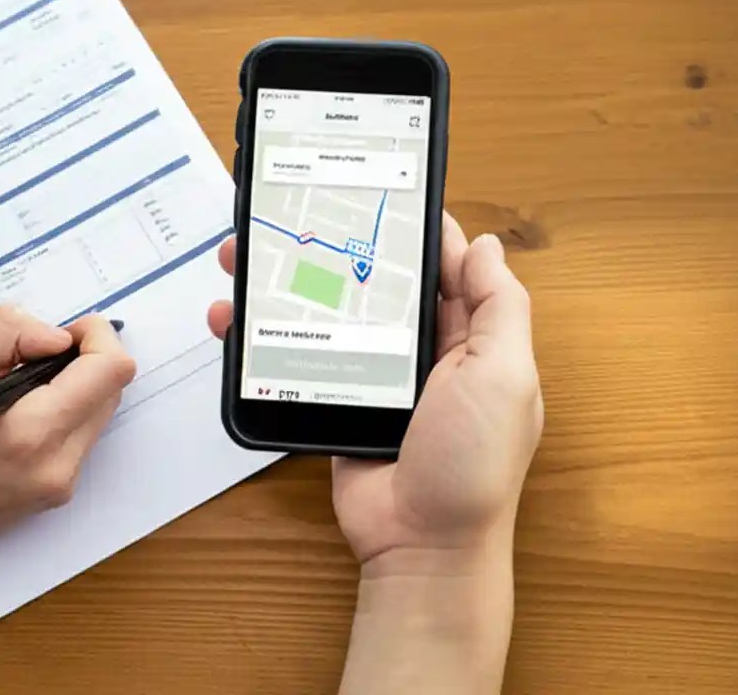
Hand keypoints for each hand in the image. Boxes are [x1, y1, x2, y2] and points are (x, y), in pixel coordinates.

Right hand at [0, 306, 135, 577]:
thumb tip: (57, 337)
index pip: (111, 371)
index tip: (56, 333)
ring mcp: (58, 488)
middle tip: (24, 358)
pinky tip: (9, 419)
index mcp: (33, 433)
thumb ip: (8, 334)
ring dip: (70, 388)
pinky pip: (77, 440)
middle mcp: (58, 467)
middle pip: (111, 391)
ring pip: (97, 415)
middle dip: (80, 360)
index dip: (94, 336)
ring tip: (9, 390)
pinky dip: (57, 415)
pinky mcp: (51, 498)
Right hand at [206, 214, 541, 567]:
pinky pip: (299, 358)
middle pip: (374, 283)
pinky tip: (234, 322)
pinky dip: (265, 340)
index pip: (442, 266)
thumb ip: (499, 307)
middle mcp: (424, 353)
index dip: (412, 228)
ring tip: (245, 260)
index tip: (374, 192)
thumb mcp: (504, 376)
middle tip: (290, 218)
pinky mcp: (335, 401)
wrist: (421, 545)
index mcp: (471, 339)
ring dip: (288, 286)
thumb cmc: (472, 467)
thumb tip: (486, 244)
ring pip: (328, 314)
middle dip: (333, 248)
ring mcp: (375, 377)